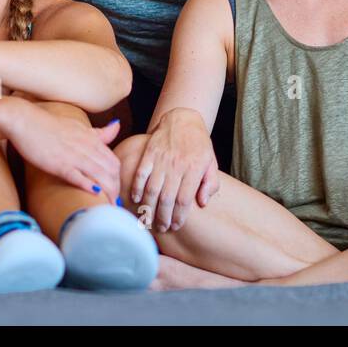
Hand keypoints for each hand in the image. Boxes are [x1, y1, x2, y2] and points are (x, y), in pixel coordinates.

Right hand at [0, 99, 121, 196]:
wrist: (24, 121)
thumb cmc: (50, 125)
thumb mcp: (78, 126)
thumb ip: (98, 132)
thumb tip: (117, 125)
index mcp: (91, 139)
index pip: (114, 162)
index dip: (117, 180)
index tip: (114, 192)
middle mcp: (86, 147)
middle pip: (111, 171)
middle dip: (115, 190)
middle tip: (112, 204)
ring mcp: (73, 155)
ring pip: (99, 174)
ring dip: (107, 192)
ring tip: (107, 207)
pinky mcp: (58, 163)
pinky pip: (77, 175)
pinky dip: (88, 185)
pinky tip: (94, 194)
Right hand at [124, 108, 219, 232]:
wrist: (183, 118)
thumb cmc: (199, 144)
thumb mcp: (211, 162)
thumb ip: (210, 183)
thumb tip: (202, 203)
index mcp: (194, 169)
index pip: (184, 199)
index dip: (178, 216)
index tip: (175, 226)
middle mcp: (177, 165)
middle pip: (167, 198)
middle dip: (163, 217)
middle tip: (161, 228)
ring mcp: (162, 159)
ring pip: (152, 189)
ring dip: (149, 207)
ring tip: (148, 220)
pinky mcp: (149, 152)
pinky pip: (140, 173)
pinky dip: (136, 187)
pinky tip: (136, 199)